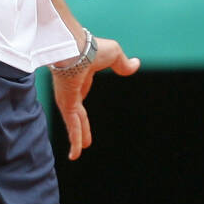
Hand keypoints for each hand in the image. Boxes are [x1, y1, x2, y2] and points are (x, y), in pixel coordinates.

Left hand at [50, 37, 139, 160]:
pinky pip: (73, 126)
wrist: (77, 48)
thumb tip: (136, 64)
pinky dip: (74, 139)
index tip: (82, 117)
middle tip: (81, 141)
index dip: (82, 109)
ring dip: (76, 138)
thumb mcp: (114, 55)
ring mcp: (68, 99)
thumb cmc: (93, 48)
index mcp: (81, 78)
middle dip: (80, 127)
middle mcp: (72, 91)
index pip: (82, 97)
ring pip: (74, 124)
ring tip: (76, 154)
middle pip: (78, 115)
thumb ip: (123, 63)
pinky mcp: (67, 105)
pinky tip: (75, 154)